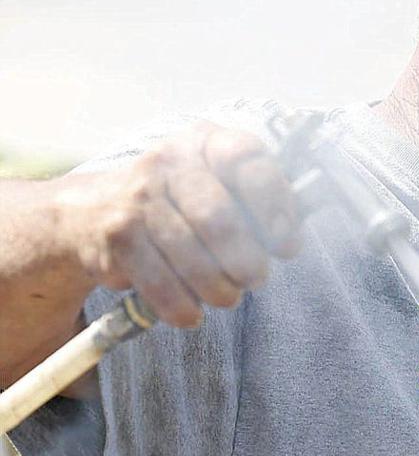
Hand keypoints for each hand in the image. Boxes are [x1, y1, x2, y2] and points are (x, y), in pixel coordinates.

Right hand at [61, 122, 302, 326]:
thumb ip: (256, 206)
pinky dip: (183, 307)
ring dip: (219, 290)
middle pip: (219, 220)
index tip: (286, 244)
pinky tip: (191, 312)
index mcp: (202, 143)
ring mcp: (138, 198)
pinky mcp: (117, 236)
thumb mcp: (214, 186)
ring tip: (225, 297)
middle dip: (247, 261)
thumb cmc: (175, 206)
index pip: (246, 161)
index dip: (274, 205)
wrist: (90, 212)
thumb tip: (290, 241)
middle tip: (254, 279)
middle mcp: (167, 162)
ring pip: (193, 259)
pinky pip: (162, 286)